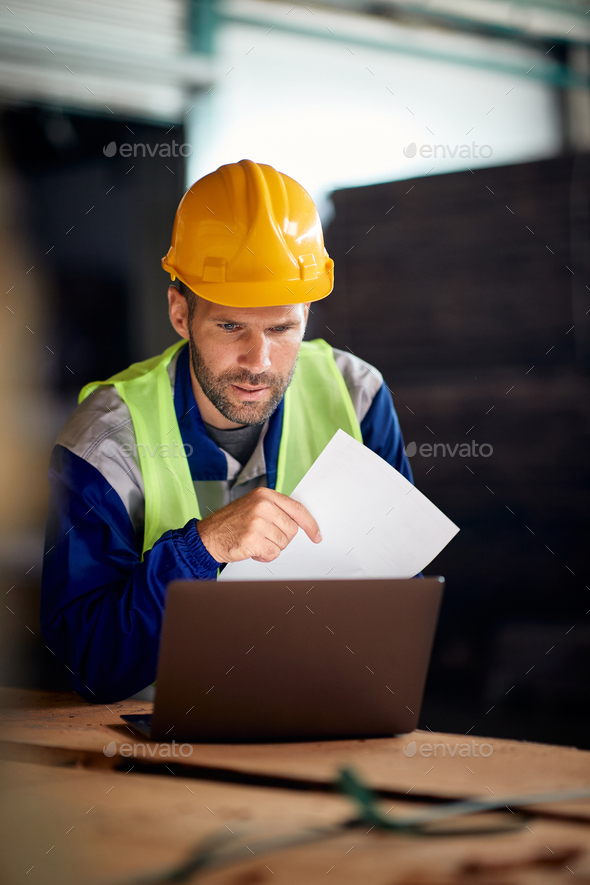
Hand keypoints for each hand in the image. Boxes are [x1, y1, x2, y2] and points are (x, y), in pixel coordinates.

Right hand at [196, 487, 321, 563]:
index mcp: (264, 495)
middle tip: (265, 537)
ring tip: (255, 541)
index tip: (316, 535)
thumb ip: (275, 510)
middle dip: (281, 538)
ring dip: (271, 547)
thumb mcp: (253, 506)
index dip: (310, 524)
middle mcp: (262, 505)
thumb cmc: (231, 523)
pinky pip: (272, 553)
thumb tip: (300, 522)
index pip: (297, 509)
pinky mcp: (252, 539)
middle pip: (292, 529)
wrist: (207, 536)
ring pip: (283, 543)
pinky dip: (264, 556)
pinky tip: (251, 549)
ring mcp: (257, 522)